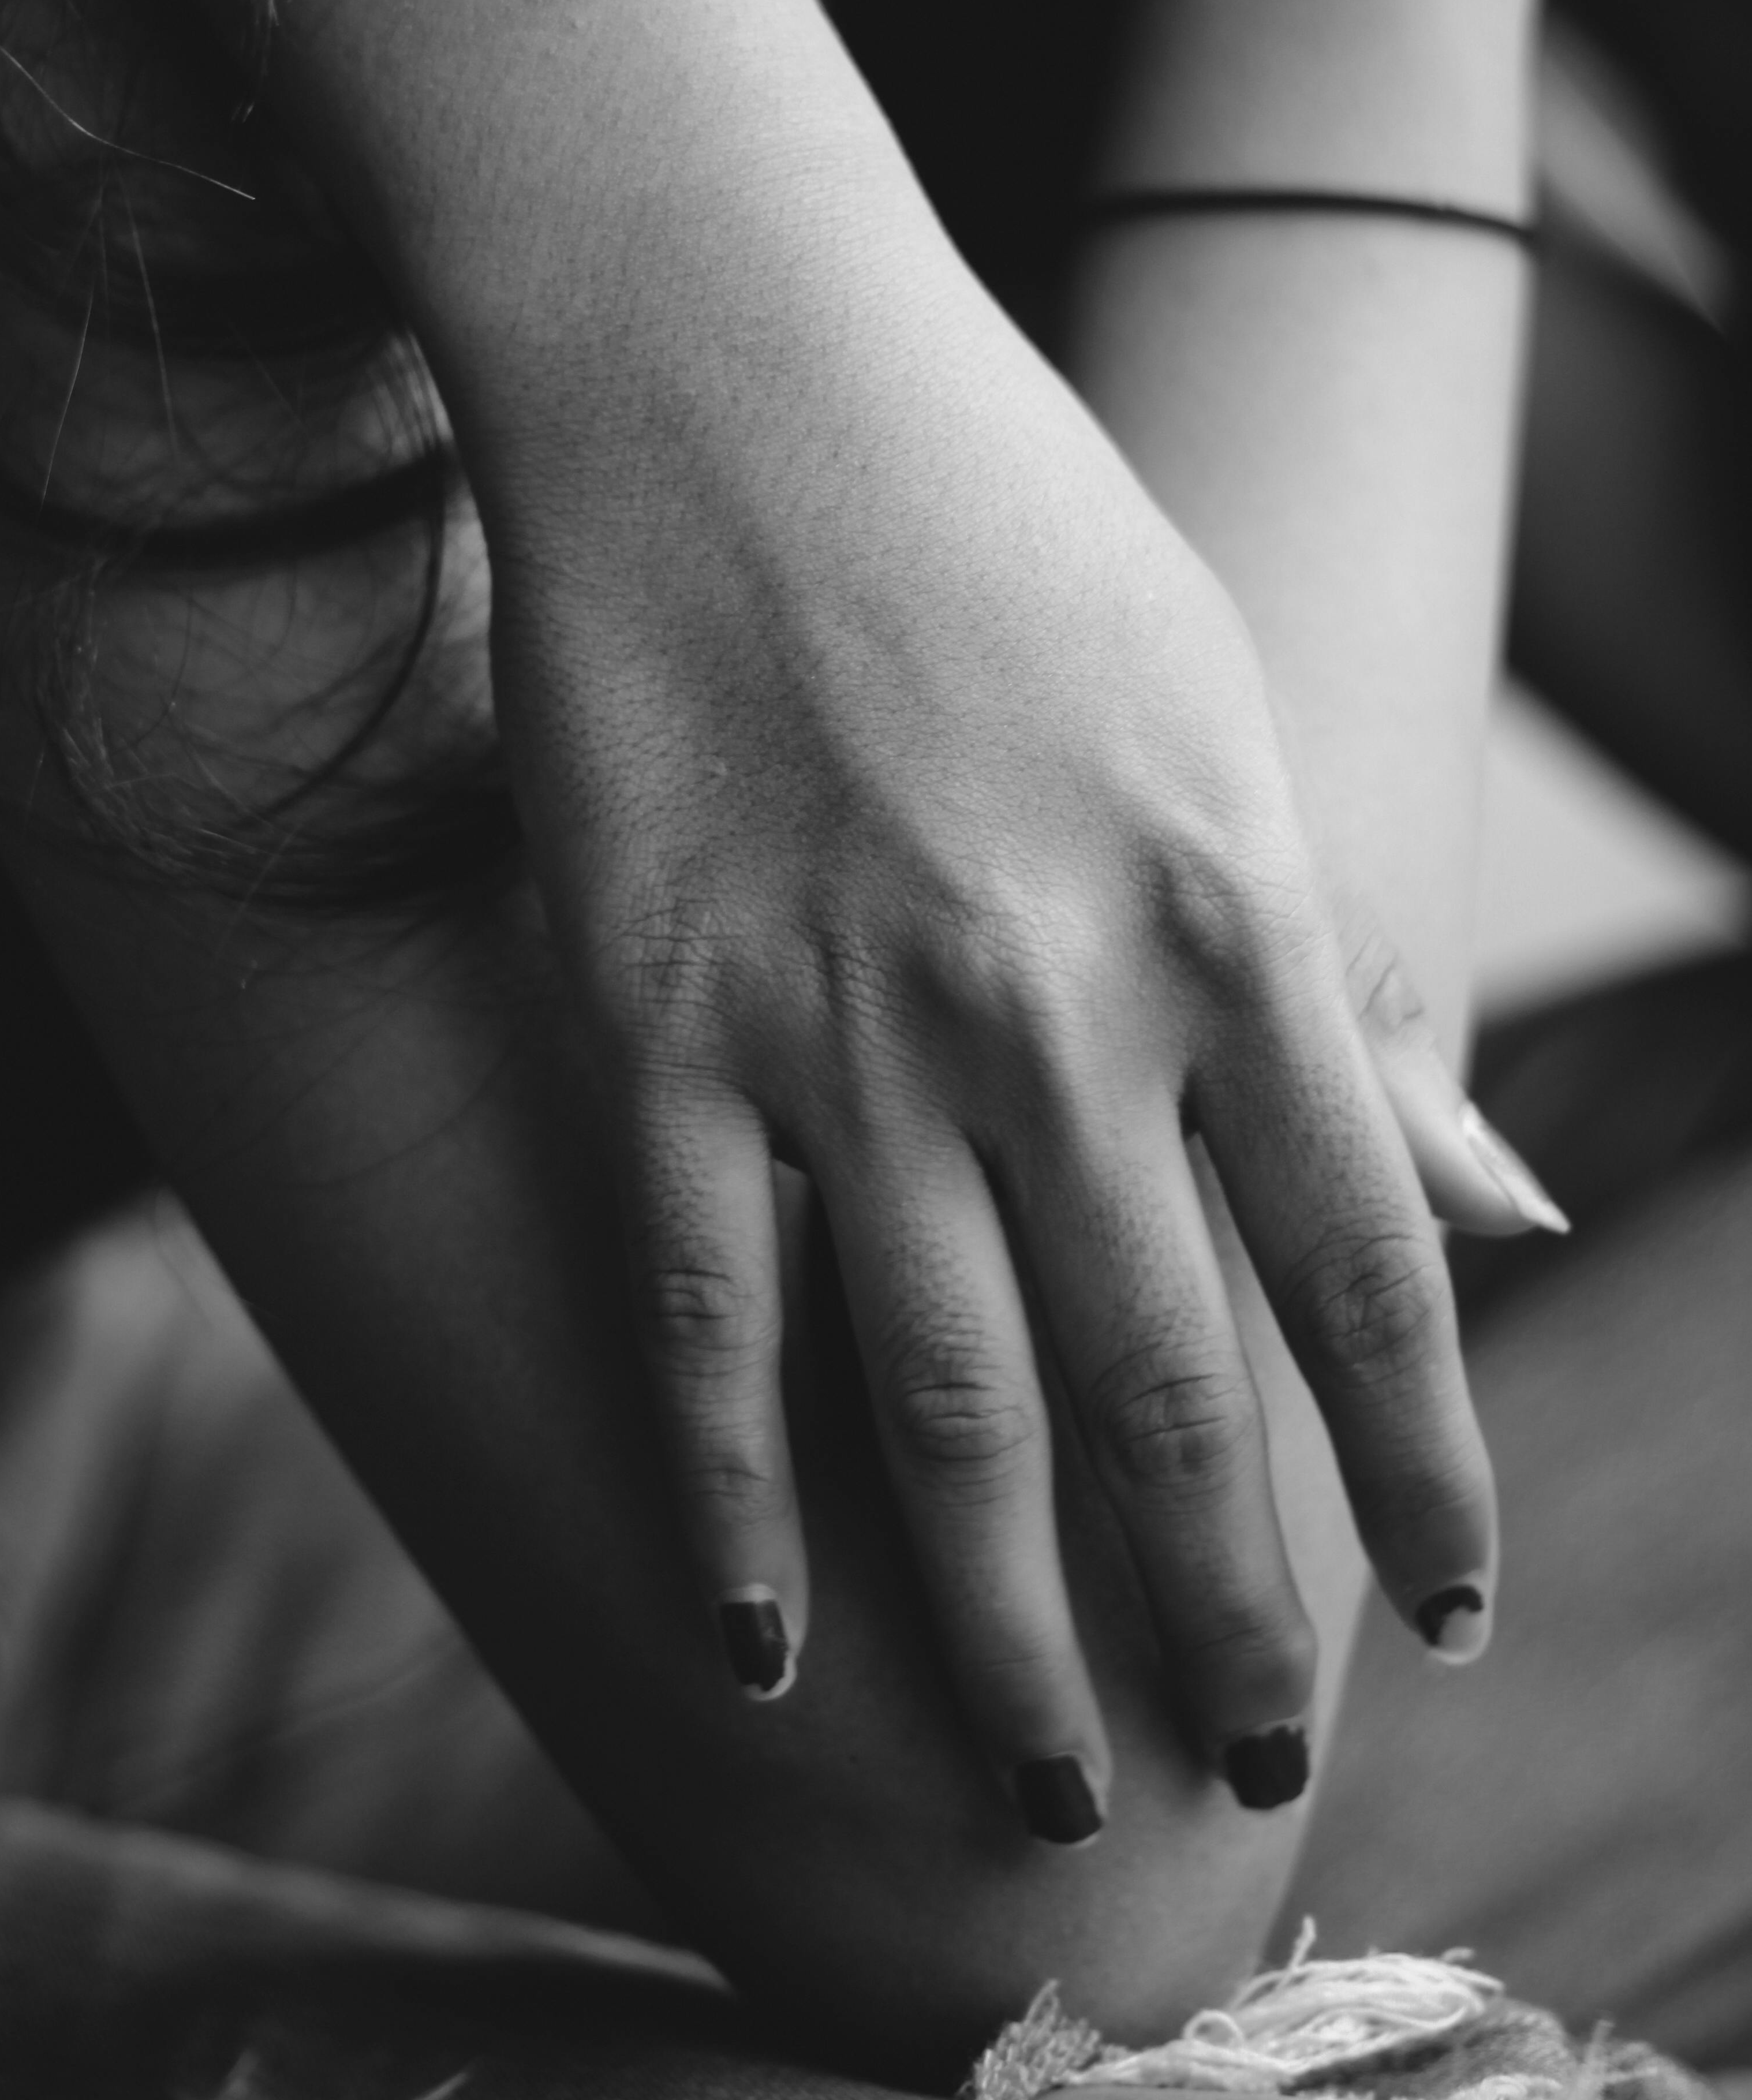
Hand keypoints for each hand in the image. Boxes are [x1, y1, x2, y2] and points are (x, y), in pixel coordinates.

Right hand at [484, 248, 1541, 1830]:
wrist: (728, 358)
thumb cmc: (1005, 523)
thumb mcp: (1228, 726)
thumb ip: (1345, 995)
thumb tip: (1495, 1207)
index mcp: (1226, 910)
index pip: (1368, 1270)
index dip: (1418, 1473)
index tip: (1434, 1617)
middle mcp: (1051, 1002)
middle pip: (1164, 1393)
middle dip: (1217, 1617)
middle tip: (1238, 1773)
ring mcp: (838, 1023)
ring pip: (942, 1409)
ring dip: (1002, 1633)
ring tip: (1041, 1789)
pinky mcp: (652, 1017)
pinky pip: (698, 1319)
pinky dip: (731, 1507)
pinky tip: (763, 1650)